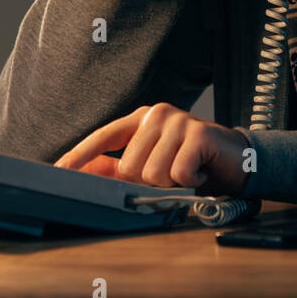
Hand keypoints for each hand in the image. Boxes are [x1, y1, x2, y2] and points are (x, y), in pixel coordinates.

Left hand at [54, 103, 251, 194]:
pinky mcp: (199, 134)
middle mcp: (157, 114)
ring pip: (152, 173)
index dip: (80, 155)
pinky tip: (200, 171)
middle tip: (171, 174)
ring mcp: (178, 121)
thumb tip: (86, 176)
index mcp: (141, 119)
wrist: (238, 161)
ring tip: (187, 172)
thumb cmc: (191, 163)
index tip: (58, 170)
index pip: (103, 136)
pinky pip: (178, 174)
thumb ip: (120, 167)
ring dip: (171, 183)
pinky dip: (190, 181)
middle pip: (128, 166)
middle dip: (148, 181)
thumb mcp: (153, 164)